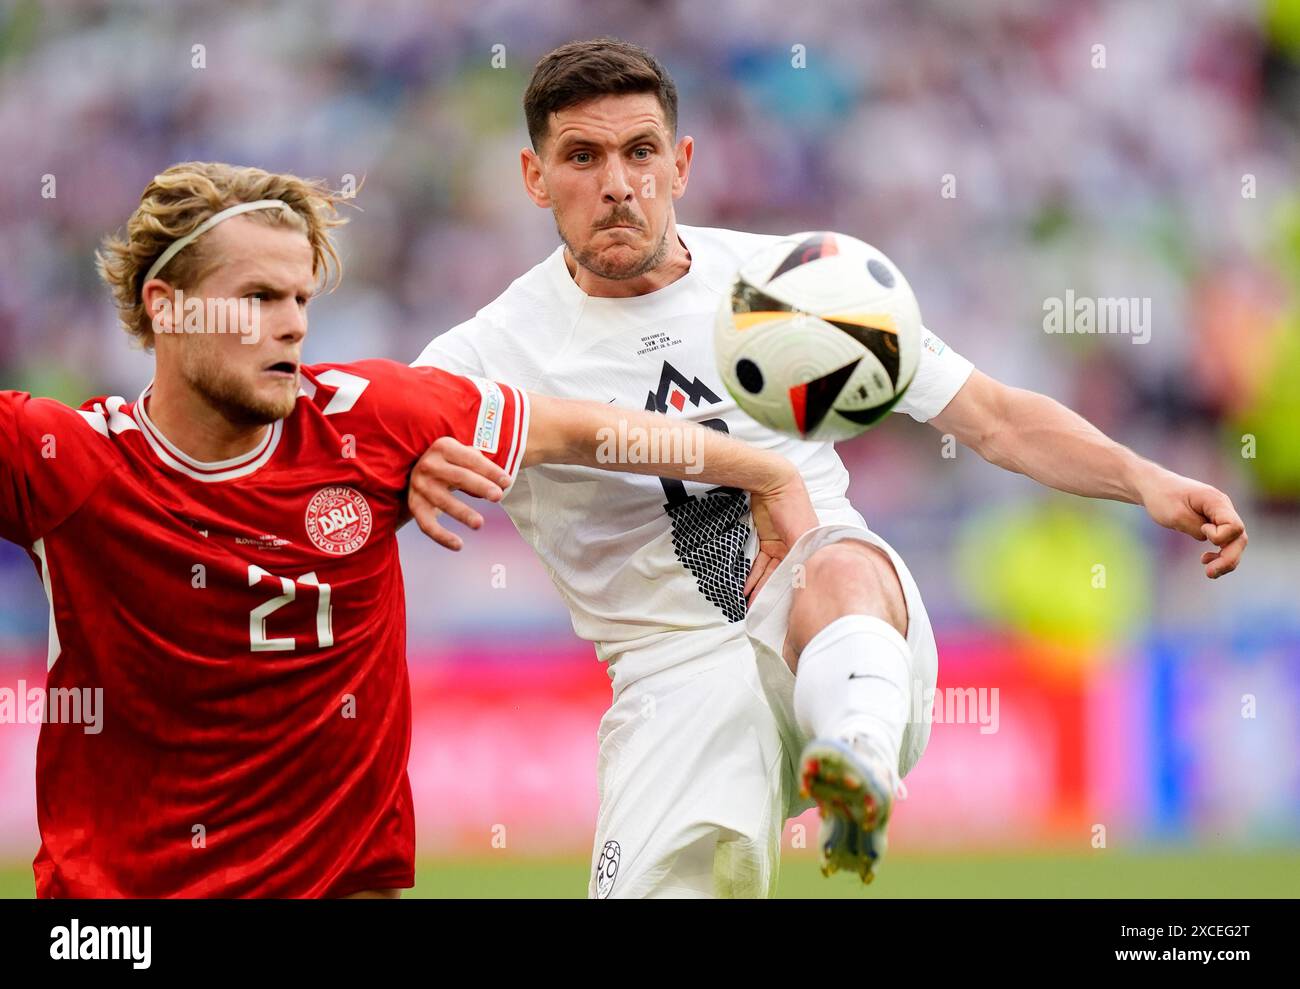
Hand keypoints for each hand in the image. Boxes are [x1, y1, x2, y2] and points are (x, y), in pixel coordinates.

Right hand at [408, 436, 510, 550]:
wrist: (416, 473)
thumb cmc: (451, 464)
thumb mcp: (462, 456)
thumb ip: (481, 465)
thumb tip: (503, 483)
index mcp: (443, 447)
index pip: (470, 458)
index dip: (490, 470)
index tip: (507, 482)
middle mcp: (429, 465)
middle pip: (458, 477)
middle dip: (480, 487)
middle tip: (498, 496)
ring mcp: (420, 486)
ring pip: (443, 502)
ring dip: (462, 513)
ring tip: (479, 523)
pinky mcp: (415, 505)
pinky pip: (427, 524)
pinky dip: (442, 537)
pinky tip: (459, 545)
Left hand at [743, 467, 819, 605]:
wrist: (773, 482)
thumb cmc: (793, 507)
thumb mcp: (802, 535)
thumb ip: (804, 557)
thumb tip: (806, 581)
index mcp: (809, 549)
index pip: (800, 576)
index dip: (792, 593)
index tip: (785, 612)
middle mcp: (796, 549)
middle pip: (783, 577)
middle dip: (773, 595)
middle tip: (764, 615)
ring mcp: (780, 545)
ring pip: (769, 573)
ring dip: (760, 589)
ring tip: (751, 607)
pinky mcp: (766, 541)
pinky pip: (759, 563)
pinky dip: (752, 576)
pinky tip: (745, 590)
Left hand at [1138, 468, 1246, 578]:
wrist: (1153, 486)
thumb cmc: (1162, 497)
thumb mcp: (1175, 515)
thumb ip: (1195, 528)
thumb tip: (1208, 540)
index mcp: (1216, 501)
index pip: (1234, 526)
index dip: (1220, 536)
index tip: (1201, 530)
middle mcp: (1223, 508)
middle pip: (1239, 538)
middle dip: (1228, 558)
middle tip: (1209, 573)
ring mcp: (1220, 515)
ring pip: (1234, 542)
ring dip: (1225, 560)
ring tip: (1209, 573)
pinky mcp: (1214, 522)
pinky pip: (1225, 541)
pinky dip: (1219, 553)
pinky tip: (1205, 559)